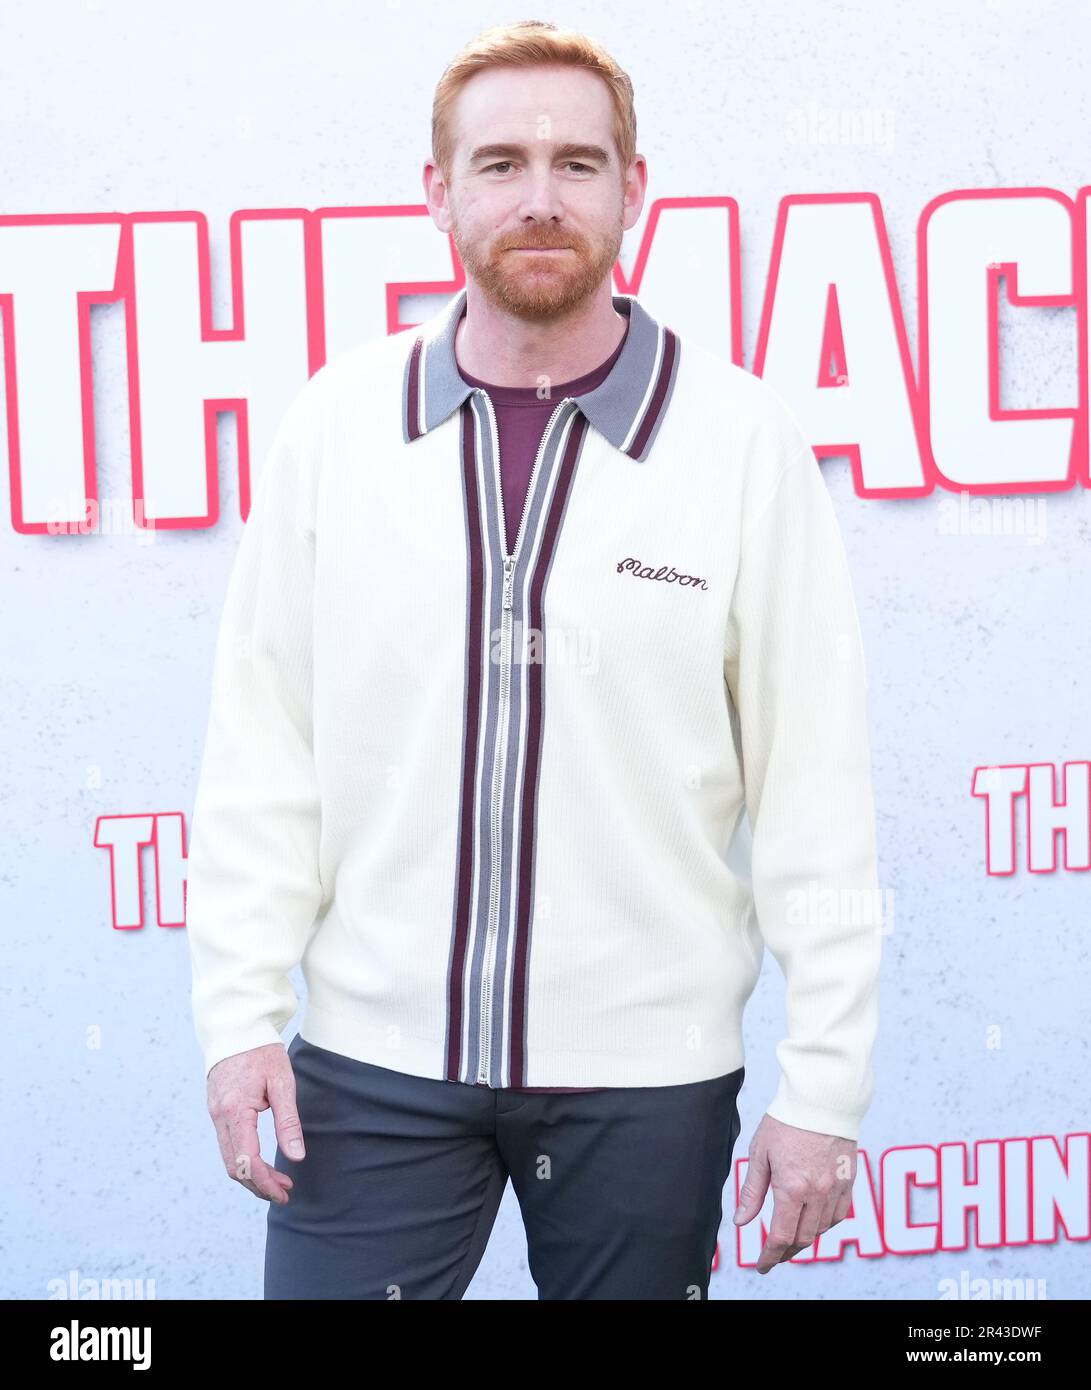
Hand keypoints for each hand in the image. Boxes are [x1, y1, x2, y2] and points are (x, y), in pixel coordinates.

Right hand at [206, 1042, 305, 1202]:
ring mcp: (214, 1114)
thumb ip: (288, 1121)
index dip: (264, 1182)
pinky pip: (227, 1145)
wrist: (236, 1027)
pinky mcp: (216, 1110)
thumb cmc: (262, 1051)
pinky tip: (262, 1162)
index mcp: (234, 1111)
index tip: (284, 1193)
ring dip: (252, 1174)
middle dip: (259, 1185)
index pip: (246, 1161)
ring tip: (278, 1181)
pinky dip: (244, 1159)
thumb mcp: (282, 1082)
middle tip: (285, 1191)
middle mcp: (218, 1116)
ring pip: (229, 1158)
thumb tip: (296, 1157)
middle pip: (234, 1167)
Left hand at [732, 1112, 855, 1273]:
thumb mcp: (760, 1153)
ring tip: (790, 1240)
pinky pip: (839, 1215)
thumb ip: (752, 1191)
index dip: (770, 1256)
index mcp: (792, 1187)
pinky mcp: (849, 1180)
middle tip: (773, 1256)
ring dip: (805, 1239)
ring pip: (822, 1229)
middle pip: (803, 1238)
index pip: (781, 1236)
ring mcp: (836, 1188)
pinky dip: (825, 1225)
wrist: (821, 1097)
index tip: (762, 1265)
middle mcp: (817, 1193)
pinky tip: (814, 1222)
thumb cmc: (786, 1120)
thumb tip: (741, 1221)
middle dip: (786, 1252)